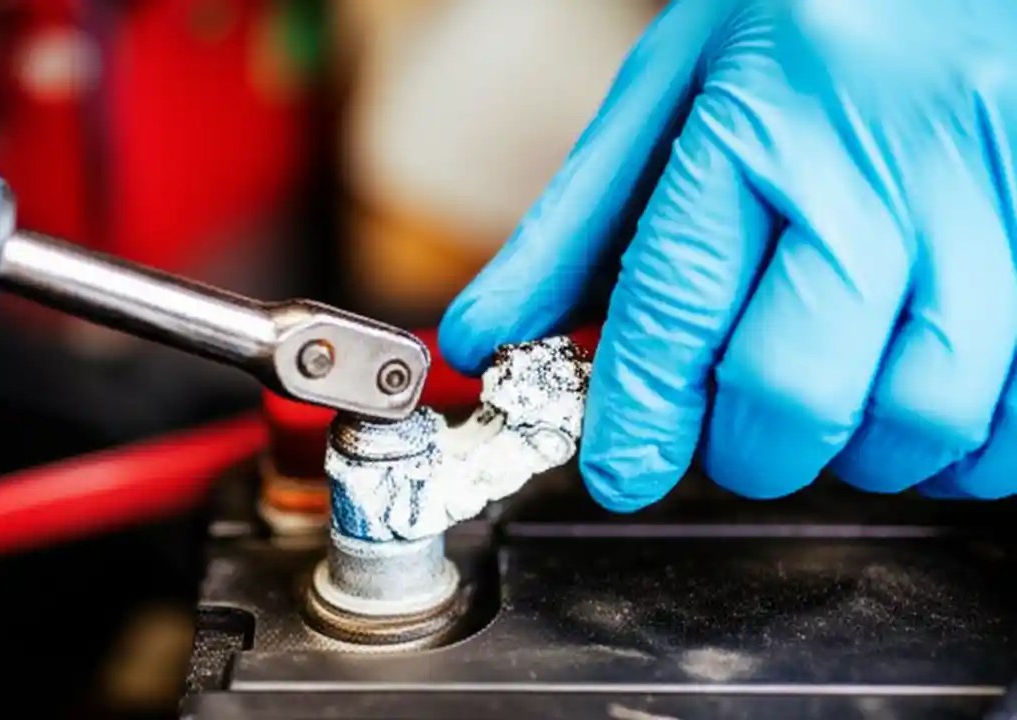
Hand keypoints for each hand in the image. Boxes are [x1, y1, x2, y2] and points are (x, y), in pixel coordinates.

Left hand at [439, 0, 1016, 508]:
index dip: (640, 419)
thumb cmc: (812, 19)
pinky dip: (963, 447)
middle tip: (731, 435)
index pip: (677, 308)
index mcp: (763, 116)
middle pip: (796, 386)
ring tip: (830, 408)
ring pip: (922, 414)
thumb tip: (487, 340)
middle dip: (744, 451)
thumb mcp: (675, 88)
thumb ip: (578, 223)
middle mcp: (884, 161)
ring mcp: (995, 200)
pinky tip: (917, 404)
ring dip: (856, 453)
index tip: (624, 471)